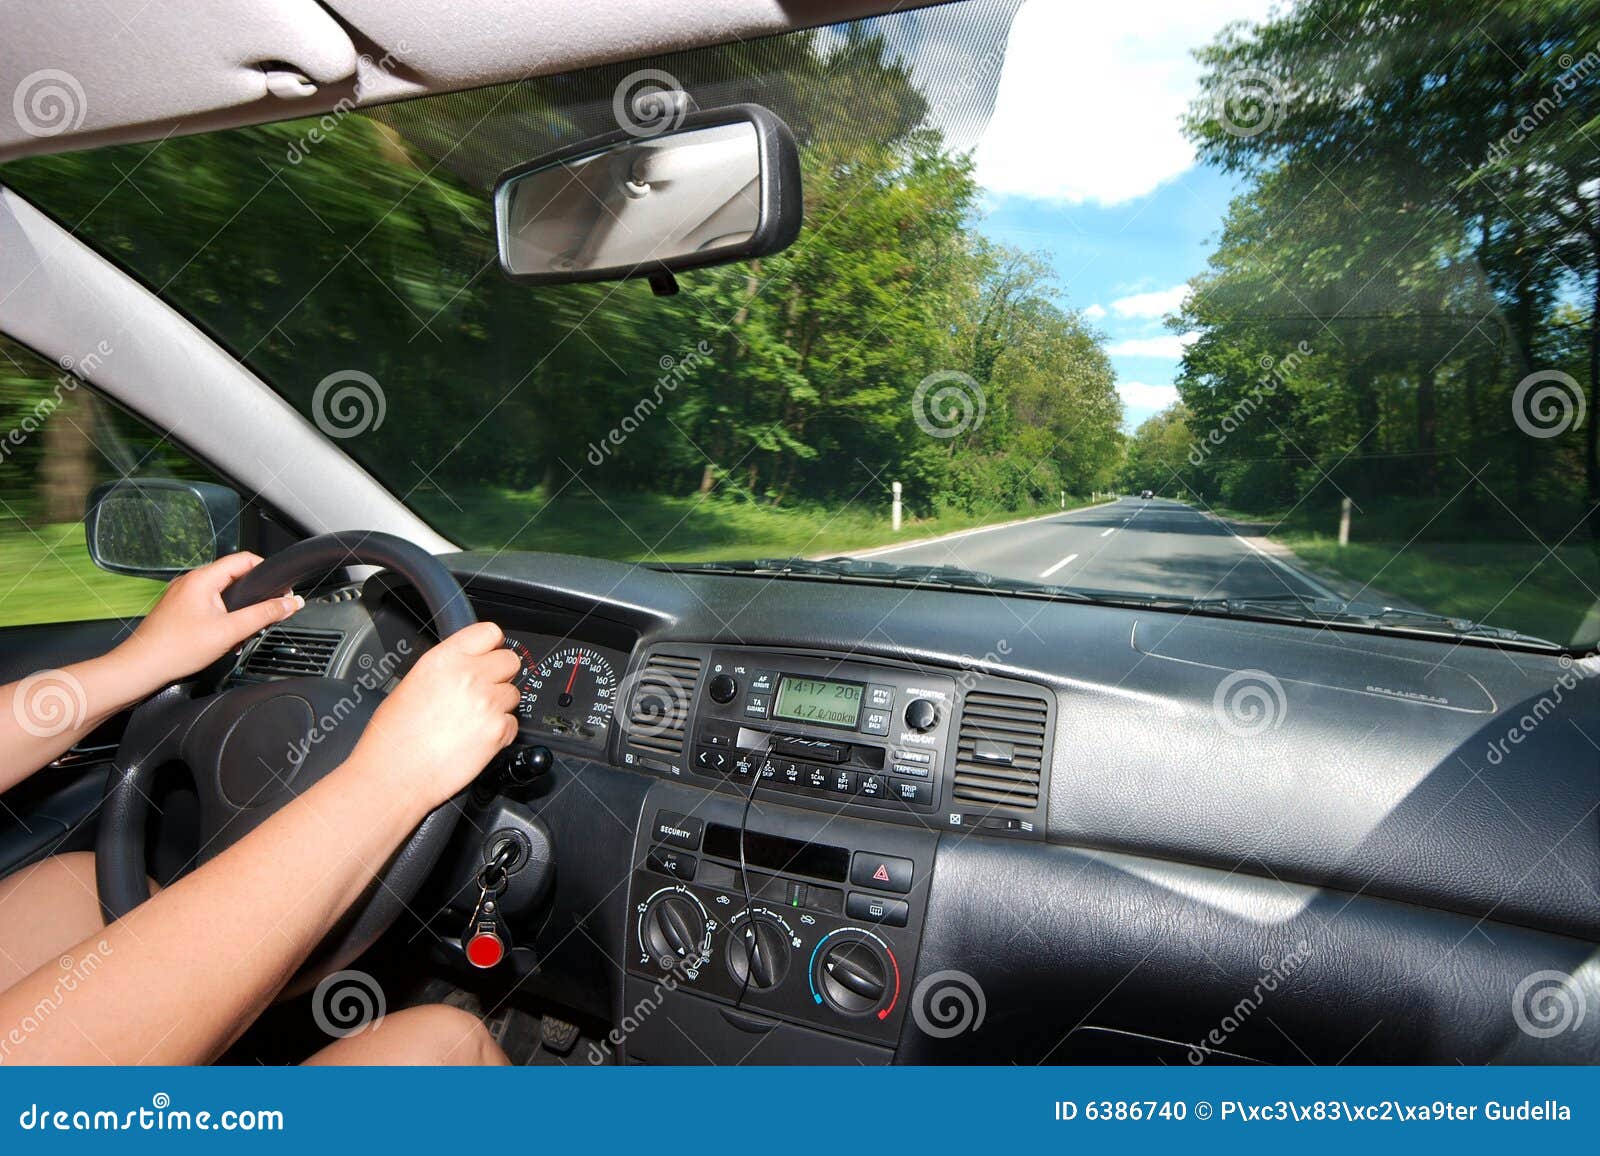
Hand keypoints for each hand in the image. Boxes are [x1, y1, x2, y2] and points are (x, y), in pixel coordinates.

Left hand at [115, 552, 302, 693]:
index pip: (244, 559)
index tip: (281, 589)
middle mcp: (189, 581)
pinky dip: (221, 616)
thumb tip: (290, 603)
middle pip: (233, 577)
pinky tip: (223, 637)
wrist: (142, 668)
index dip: (266, 571)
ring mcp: (181, 595)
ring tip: (240, 631)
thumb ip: (264, 615)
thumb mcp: (230, 631)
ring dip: (236, 610)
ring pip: (220, 593)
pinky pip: (207, 605)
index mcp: (202, 578)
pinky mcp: (177, 609)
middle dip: (252, 595)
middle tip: (264, 615)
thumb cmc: (176, 649)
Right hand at [343, 621, 520, 812]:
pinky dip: (500, 732)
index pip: (489, 632)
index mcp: (444, 659)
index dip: (491, 646)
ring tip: (472, 720)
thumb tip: (465, 665)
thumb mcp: (411, 684)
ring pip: (514, 694)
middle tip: (482, 691)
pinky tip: (476, 739)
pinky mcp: (498, 731)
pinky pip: (513, 723)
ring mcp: (487, 703)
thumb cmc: (393, 737)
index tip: (489, 654)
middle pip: (510, 661)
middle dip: (500, 675)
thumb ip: (446, 668)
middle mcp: (469, 676)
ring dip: (499, 705)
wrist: (394, 776)